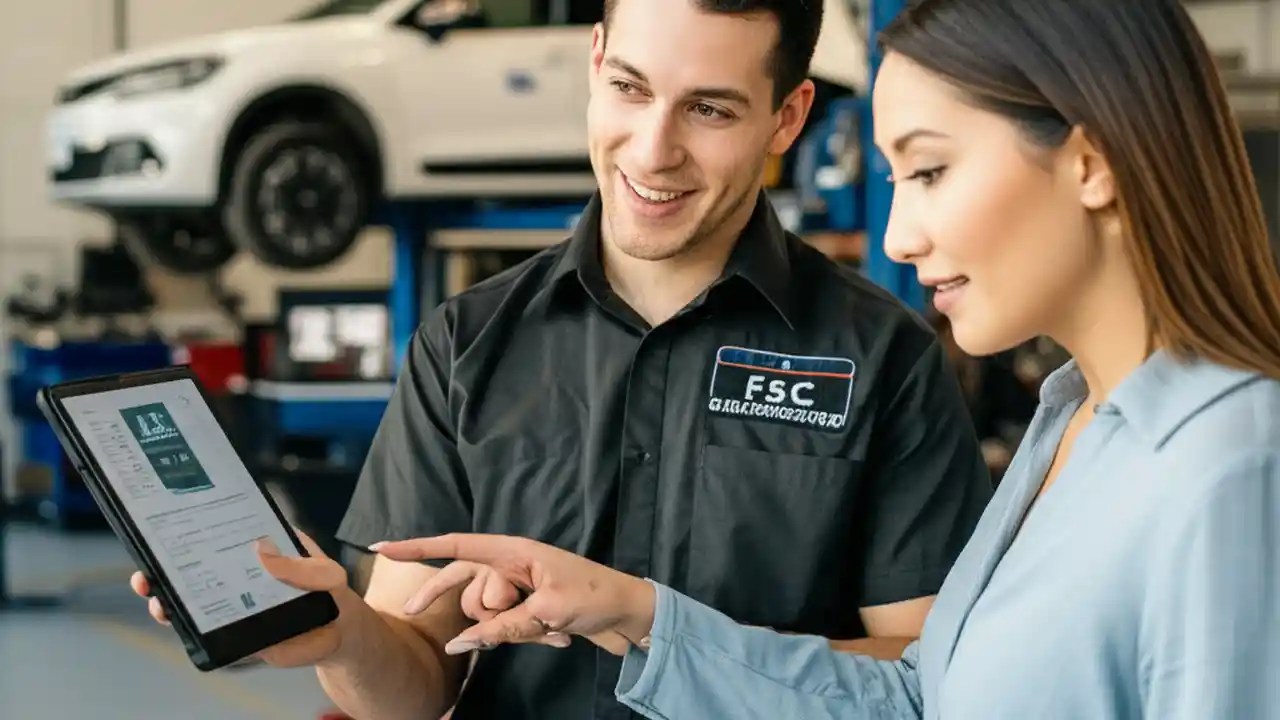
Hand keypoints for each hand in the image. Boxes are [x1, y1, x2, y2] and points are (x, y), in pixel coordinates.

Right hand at [129, 529, 354, 667]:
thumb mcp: (325, 573)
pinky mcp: (235, 636)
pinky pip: (207, 631)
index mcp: (258, 551)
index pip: (218, 533)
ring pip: (191, 601)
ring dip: (168, 601)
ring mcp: (233, 605)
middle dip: (163, 570)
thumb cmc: (332, 593)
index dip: (189, 528)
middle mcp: (238, 576)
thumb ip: (301, 566)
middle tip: (145, 574)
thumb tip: (262, 550)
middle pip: (192, 568)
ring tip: (157, 600)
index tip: (163, 526)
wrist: (343, 636)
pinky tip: (179, 624)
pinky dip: (189, 629)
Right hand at [372, 534, 655, 655]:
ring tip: (551, 626)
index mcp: (513, 551)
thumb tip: (459, 642)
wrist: (629, 615)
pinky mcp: (526, 611)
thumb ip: (500, 626)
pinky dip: (529, 637)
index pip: (456, 547)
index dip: (418, 549)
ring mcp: (518, 590)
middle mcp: (510, 566)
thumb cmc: (594, 597)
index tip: (382, 547)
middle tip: (535, 615)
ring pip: (484, 617)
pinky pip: (505, 629)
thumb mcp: (547, 612)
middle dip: (491, 614)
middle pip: (468, 592)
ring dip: (514, 629)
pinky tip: (559, 637)